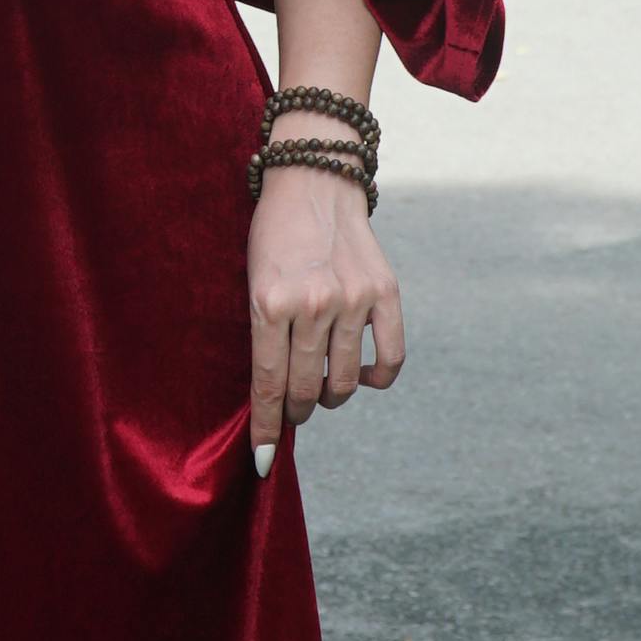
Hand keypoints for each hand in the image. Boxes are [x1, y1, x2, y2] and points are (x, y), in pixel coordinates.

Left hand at [247, 163, 403, 475]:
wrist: (314, 181)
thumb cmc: (272, 235)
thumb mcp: (252, 282)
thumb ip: (264, 335)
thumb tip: (275, 396)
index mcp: (269, 302)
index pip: (267, 384)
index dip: (266, 428)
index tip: (261, 459)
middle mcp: (312, 303)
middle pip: (306, 389)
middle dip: (297, 411)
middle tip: (294, 409)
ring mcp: (353, 299)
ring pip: (343, 382)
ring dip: (331, 397)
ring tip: (321, 389)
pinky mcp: (385, 292)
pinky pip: (389, 359)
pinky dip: (375, 379)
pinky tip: (360, 375)